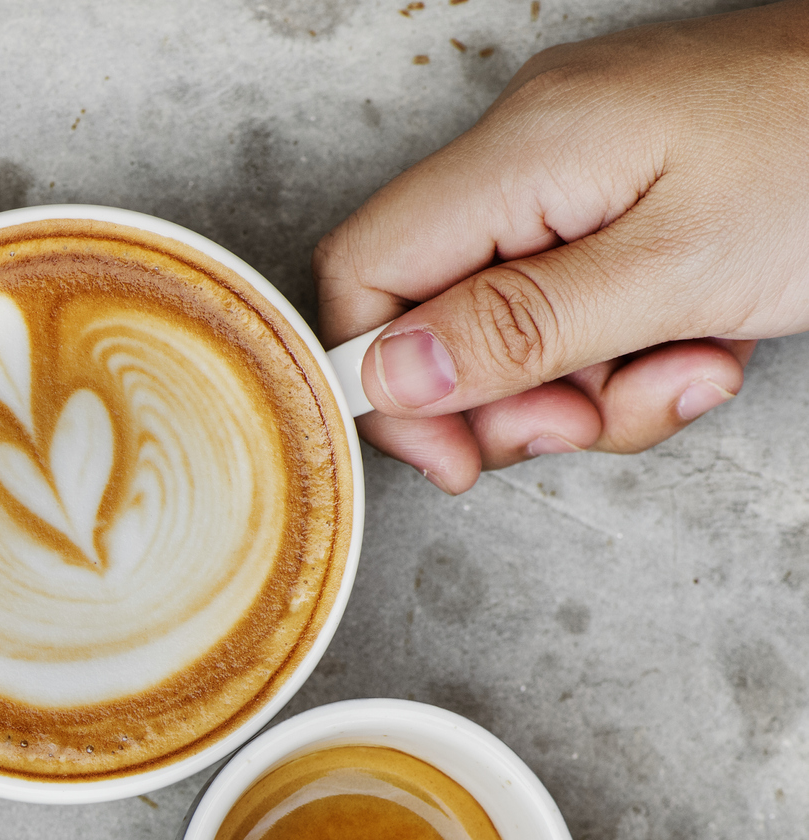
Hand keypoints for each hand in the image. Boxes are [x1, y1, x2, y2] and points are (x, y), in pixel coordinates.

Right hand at [314, 0, 808, 492]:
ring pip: (517, 329)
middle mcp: (536, 152)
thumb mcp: (675, 273)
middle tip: (589, 421)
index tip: (458, 453)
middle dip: (511, 400)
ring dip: (588, 390)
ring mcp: (584, 174)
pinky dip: (632, 354)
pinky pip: (583, 306)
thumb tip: (387, 375)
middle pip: (438, 313)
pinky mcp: (632, 200)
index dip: (386, 379)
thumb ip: (519, 329)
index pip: (366, 271)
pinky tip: (707, 346)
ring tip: (685, 373)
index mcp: (526, 151)